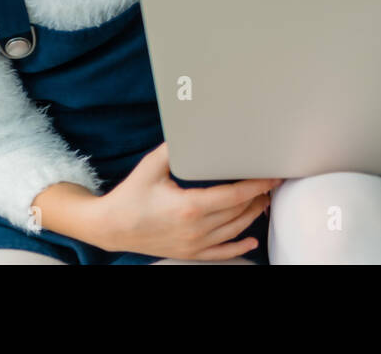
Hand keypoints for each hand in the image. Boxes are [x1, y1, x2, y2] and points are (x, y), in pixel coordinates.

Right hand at [94, 142, 280, 259]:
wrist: (109, 227)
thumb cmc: (131, 195)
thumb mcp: (151, 166)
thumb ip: (175, 147)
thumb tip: (192, 127)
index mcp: (189, 206)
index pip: (234, 196)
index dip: (257, 186)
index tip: (271, 177)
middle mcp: (195, 228)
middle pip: (238, 212)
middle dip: (258, 197)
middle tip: (271, 182)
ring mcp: (193, 244)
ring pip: (233, 230)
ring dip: (252, 215)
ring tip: (264, 200)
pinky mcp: (188, 252)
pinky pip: (220, 254)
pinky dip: (239, 248)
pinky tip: (252, 240)